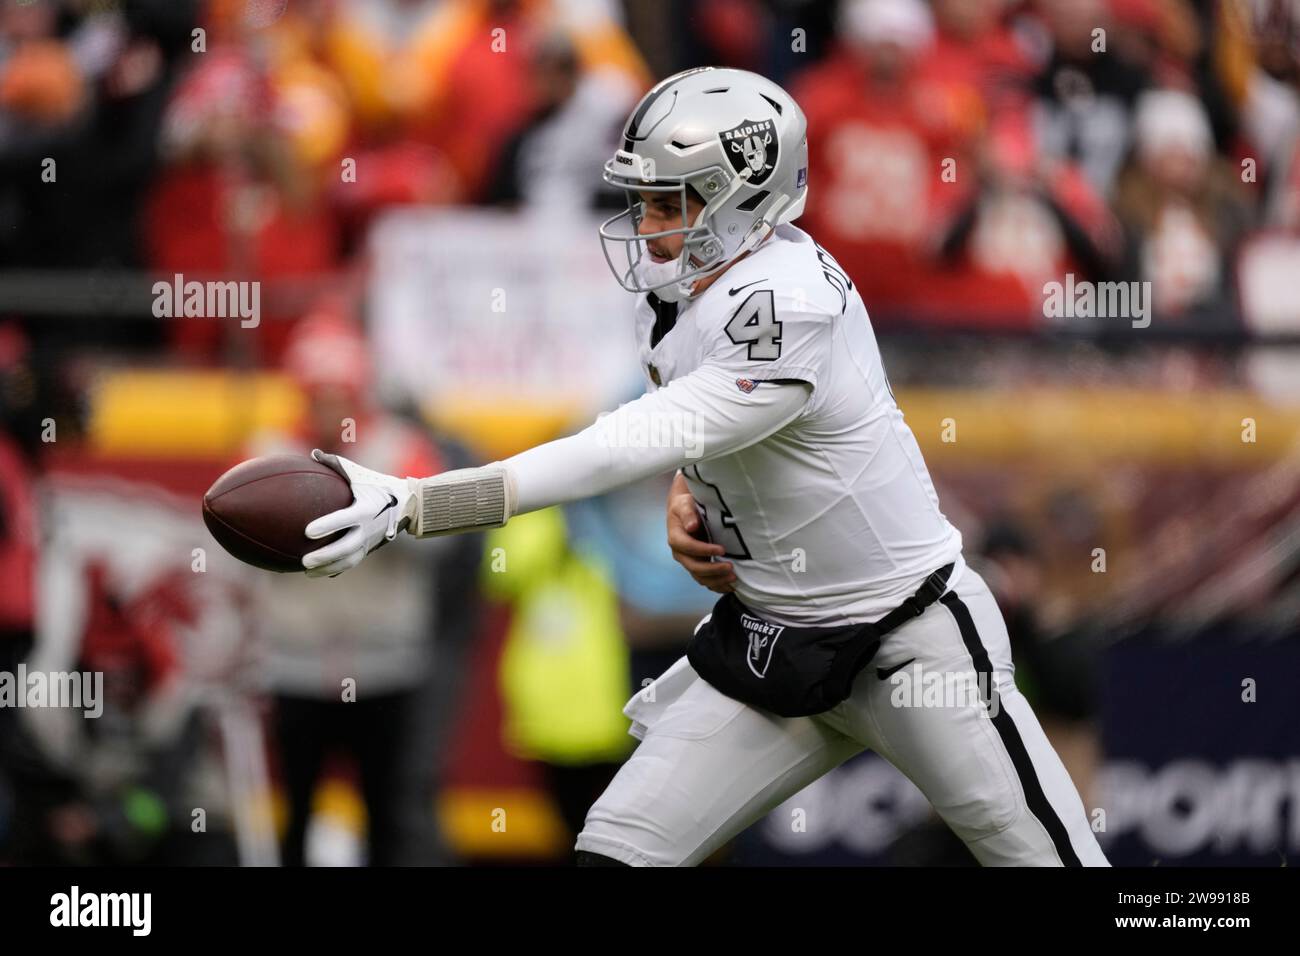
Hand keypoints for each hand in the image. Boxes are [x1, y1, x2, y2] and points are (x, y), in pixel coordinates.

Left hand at [302, 450, 415, 577]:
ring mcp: (370, 541)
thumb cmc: (378, 484)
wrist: (408, 504)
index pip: (344, 519)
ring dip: (328, 567)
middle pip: (346, 547)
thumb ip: (336, 464)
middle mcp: (369, 528)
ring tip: (307, 571)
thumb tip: (312, 454)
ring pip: (348, 559)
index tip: (307, 531)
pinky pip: (351, 562)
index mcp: (366, 508)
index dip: (327, 525)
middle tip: (305, 560)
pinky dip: (335, 568)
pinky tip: (318, 573)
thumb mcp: (360, 473)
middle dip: (326, 556)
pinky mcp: (370, 548)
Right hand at [666, 471, 734, 593]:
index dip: (704, 550)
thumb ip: (688, 514)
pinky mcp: (697, 566)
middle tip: (731, 568)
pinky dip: (717, 585)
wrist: (686, 512)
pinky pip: (705, 580)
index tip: (722, 549)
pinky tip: (730, 586)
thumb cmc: (686, 505)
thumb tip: (692, 526)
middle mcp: (680, 553)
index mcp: (676, 538)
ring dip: (717, 580)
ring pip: (700, 578)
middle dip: (713, 569)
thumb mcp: (685, 504)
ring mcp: (689, 562)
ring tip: (733, 579)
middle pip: (694, 567)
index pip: (688, 547)